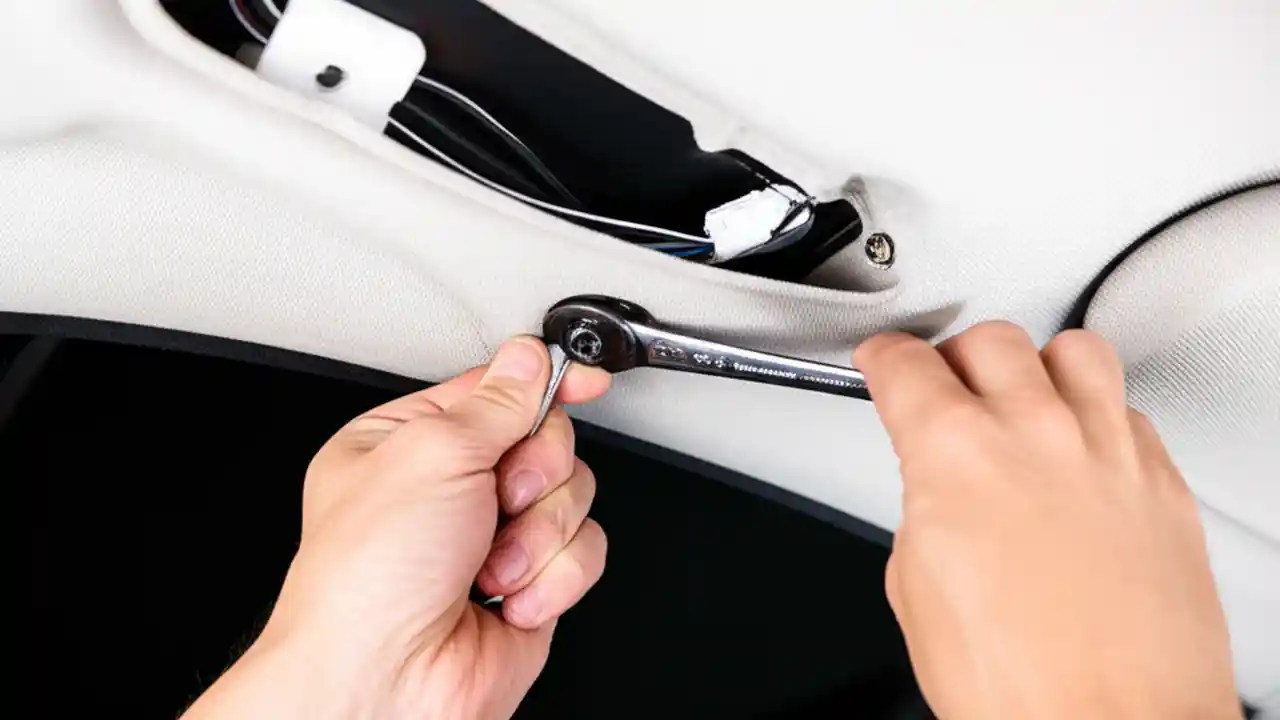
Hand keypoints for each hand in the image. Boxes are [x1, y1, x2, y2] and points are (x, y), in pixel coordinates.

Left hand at [183, 337, 611, 719]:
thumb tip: (529, 357)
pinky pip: (585, 552)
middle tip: (498, 496)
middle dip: (533, 472)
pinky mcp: (530, 585)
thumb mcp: (431, 452)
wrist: (383, 681)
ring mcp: (493, 539)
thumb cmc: (367, 578)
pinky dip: (552, 577)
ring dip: (537, 534)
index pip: (497, 391)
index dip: (544, 383)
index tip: (586, 379)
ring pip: (573, 497)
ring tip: (489, 562)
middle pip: (547, 441)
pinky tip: (506, 597)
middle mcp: (453, 489)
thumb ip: (496, 400)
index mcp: (411, 443)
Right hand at [855, 323, 1239, 719]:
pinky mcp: (1163, 483)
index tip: (884, 362)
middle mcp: (1038, 434)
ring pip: (1074, 351)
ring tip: (1023, 395)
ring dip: (1036, 366)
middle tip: (945, 386)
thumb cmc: (1021, 684)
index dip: (883, 359)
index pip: (907, 364)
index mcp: (957, 452)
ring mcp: (1110, 452)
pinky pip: (1129, 410)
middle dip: (955, 359)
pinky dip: (1097, 415)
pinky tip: (1081, 447)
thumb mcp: (916, 587)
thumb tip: (935, 491)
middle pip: (989, 340)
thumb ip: (924, 507)